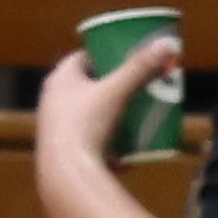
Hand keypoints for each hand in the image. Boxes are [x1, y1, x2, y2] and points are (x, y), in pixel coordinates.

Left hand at [35, 38, 180, 175]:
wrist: (67, 174)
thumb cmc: (87, 124)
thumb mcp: (117, 92)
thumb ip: (140, 68)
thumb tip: (166, 44)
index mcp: (60, 78)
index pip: (83, 57)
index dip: (105, 57)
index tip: (126, 62)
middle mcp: (51, 99)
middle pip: (85, 86)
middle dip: (110, 88)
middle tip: (135, 90)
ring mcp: (53, 126)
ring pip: (84, 115)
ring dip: (106, 116)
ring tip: (131, 120)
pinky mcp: (60, 150)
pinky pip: (85, 142)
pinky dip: (102, 144)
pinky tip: (122, 154)